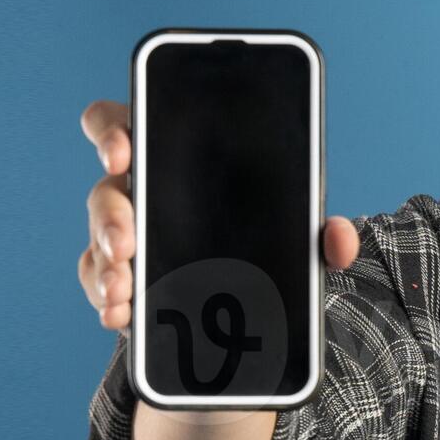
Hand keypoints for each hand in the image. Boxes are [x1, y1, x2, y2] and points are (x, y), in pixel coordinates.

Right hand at [76, 97, 358, 330]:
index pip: (124, 125)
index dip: (111, 131)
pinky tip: (120, 314)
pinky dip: (109, 299)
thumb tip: (340, 240)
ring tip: (124, 288)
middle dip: (110, 215)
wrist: (251, 307)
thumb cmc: (261, 241)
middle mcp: (141, 191)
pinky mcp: (123, 279)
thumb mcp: (295, 234)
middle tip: (128, 243)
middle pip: (105, 190)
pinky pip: (101, 283)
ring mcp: (127, 237)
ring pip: (99, 240)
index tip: (122, 152)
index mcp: (173, 157)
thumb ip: (319, 232)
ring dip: (105, 264)